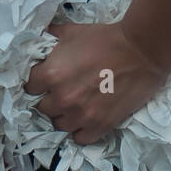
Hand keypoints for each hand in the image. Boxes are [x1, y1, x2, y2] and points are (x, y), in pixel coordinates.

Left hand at [25, 19, 168, 145]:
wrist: (140, 51)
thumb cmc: (104, 38)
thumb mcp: (71, 31)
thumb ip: (49, 37)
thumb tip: (37, 37)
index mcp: (51, 74)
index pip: (29, 87)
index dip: (37, 82)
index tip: (45, 80)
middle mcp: (62, 98)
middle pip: (42, 108)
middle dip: (49, 99)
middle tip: (61, 91)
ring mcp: (81, 116)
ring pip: (59, 125)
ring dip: (63, 116)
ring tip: (74, 105)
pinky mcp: (100, 126)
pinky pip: (79, 138)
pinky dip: (80, 130)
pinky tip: (86, 118)